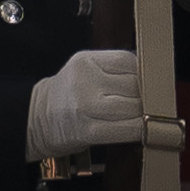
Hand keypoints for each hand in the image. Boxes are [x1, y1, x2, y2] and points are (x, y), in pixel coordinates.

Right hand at [24, 49, 143, 167]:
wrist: (36, 119)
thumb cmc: (69, 95)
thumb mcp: (84, 70)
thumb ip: (113, 69)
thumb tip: (152, 77)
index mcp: (85, 61)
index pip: (129, 60)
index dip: (144, 73)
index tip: (149, 83)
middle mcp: (85, 80)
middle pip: (134, 84)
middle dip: (147, 95)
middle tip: (151, 102)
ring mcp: (86, 106)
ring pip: (134, 106)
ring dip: (145, 114)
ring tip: (146, 116)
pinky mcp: (89, 130)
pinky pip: (126, 129)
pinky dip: (139, 130)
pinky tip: (141, 130)